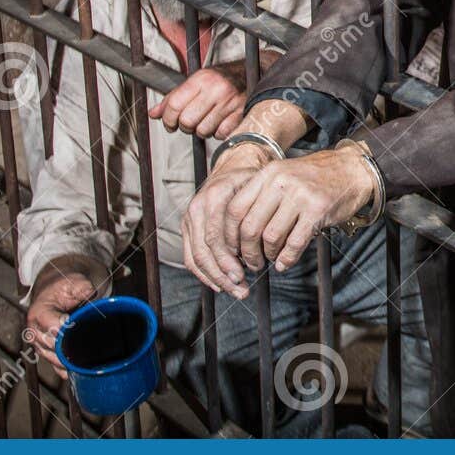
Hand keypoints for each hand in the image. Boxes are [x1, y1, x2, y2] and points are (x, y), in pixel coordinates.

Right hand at [25, 264, 100, 377]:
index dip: (66, 329)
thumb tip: (91, 292)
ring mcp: (40, 344)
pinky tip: (79, 374)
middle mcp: (35, 331)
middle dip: (70, 347)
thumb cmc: (65, 287)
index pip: (51, 326)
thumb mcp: (73, 281)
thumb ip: (81, 287)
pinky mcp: (48, 352)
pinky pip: (56, 366)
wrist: (55, 291)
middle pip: (52, 346)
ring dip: (69, 362)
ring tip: (87, 361)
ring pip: (53, 359)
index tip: (80, 329)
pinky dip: (67, 370)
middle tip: (91, 347)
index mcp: (39, 313)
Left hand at [149, 66, 248, 139]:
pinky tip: (220, 122)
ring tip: (207, 121)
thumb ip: (173, 98)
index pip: (173, 104)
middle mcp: (215, 89)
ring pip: (203, 130)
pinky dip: (218, 132)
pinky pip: (221, 133)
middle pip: (187, 121)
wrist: (250, 73)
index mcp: (201, 79)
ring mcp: (230, 102)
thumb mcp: (194, 82)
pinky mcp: (241, 113)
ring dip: (202, 130)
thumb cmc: (219, 79)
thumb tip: (154, 113)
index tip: (170, 123)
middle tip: (190, 122)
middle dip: (185, 126)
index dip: (168, 119)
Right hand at [179, 142, 272, 297]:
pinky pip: (190, 256)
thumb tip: (268, 247)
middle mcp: (198, 207)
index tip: (245, 275)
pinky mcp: (187, 227)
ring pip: (196, 257)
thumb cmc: (252, 179)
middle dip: (223, 274)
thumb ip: (260, 213)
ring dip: (215, 278)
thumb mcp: (260, 188)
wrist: (234, 164)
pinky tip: (219, 284)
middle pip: (206, 250)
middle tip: (242, 290)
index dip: (229, 260)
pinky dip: (204, 273)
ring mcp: (189, 218)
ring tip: (236, 290)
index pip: (217, 237)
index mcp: (216, 197)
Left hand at [224, 147, 375, 274]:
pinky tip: (285, 262)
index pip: (234, 208)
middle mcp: (280, 183)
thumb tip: (240, 232)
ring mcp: (300, 196)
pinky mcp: (318, 210)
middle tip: (251, 261)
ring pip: (271, 237)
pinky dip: (287, 258)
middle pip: (250, 226)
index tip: (232, 248)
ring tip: (272, 259)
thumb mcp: (284, 175)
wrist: (353, 169)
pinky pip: (295, 242)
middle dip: (247, 251)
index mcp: (267, 174)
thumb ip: (262, 195)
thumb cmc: (317, 176)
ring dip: (269, 255)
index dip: (229, 234)